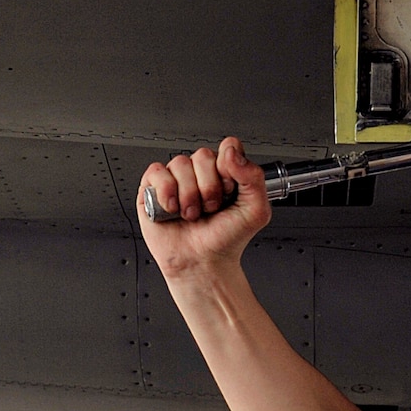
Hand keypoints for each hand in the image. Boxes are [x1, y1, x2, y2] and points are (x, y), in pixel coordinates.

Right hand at [136, 137, 270, 279]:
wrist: (202, 264)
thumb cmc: (226, 240)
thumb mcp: (256, 210)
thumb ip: (254, 176)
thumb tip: (231, 153)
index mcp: (225, 173)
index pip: (227, 147)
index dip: (228, 166)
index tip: (230, 189)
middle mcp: (201, 174)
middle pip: (203, 155)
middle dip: (209, 188)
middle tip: (210, 208)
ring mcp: (177, 179)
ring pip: (180, 163)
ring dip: (188, 195)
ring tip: (192, 213)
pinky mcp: (154, 189)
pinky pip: (156, 172)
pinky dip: (166, 192)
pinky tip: (173, 209)